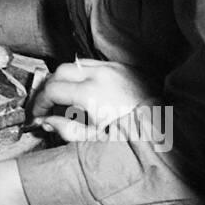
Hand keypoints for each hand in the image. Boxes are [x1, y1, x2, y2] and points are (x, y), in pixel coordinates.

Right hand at [34, 59, 156, 141]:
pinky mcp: (124, 68)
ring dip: (66, 78)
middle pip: (61, 71)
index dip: (40, 102)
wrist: (167, 131)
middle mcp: (101, 74)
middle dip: (49, 86)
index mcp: (91, 93)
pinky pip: (95, 64)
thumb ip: (65, 129)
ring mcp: (114, 68)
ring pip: (77, 63)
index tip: (37, 113)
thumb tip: (46, 121)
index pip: (52, 89)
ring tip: (64, 97)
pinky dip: (84, 74)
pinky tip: (85, 90)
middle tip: (46, 104)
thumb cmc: (133, 139)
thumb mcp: (94, 140)